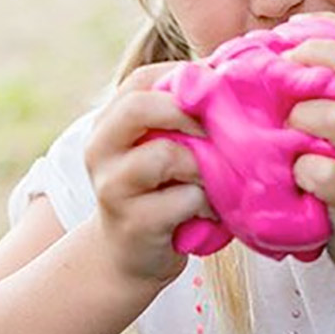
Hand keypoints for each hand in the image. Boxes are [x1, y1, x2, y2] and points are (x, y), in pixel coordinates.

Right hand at [84, 63, 214, 285]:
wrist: (127, 258)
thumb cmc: (159, 192)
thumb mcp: (162, 147)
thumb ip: (181, 117)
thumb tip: (233, 75)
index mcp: (109, 123)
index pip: (141, 80)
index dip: (185, 77)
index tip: (220, 89)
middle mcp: (101, 149)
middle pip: (139, 107)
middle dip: (188, 112)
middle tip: (219, 130)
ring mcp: (113, 187)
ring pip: (166, 155)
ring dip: (204, 165)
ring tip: (217, 180)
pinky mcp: (134, 222)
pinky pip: (185, 199)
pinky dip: (208, 203)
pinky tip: (212, 211)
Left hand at [284, 14, 334, 273]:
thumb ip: (331, 95)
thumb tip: (269, 60)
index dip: (328, 26)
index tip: (291, 30)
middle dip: (314, 56)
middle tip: (281, 69)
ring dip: (305, 115)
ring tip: (286, 126)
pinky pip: (330, 177)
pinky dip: (305, 172)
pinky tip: (294, 174)